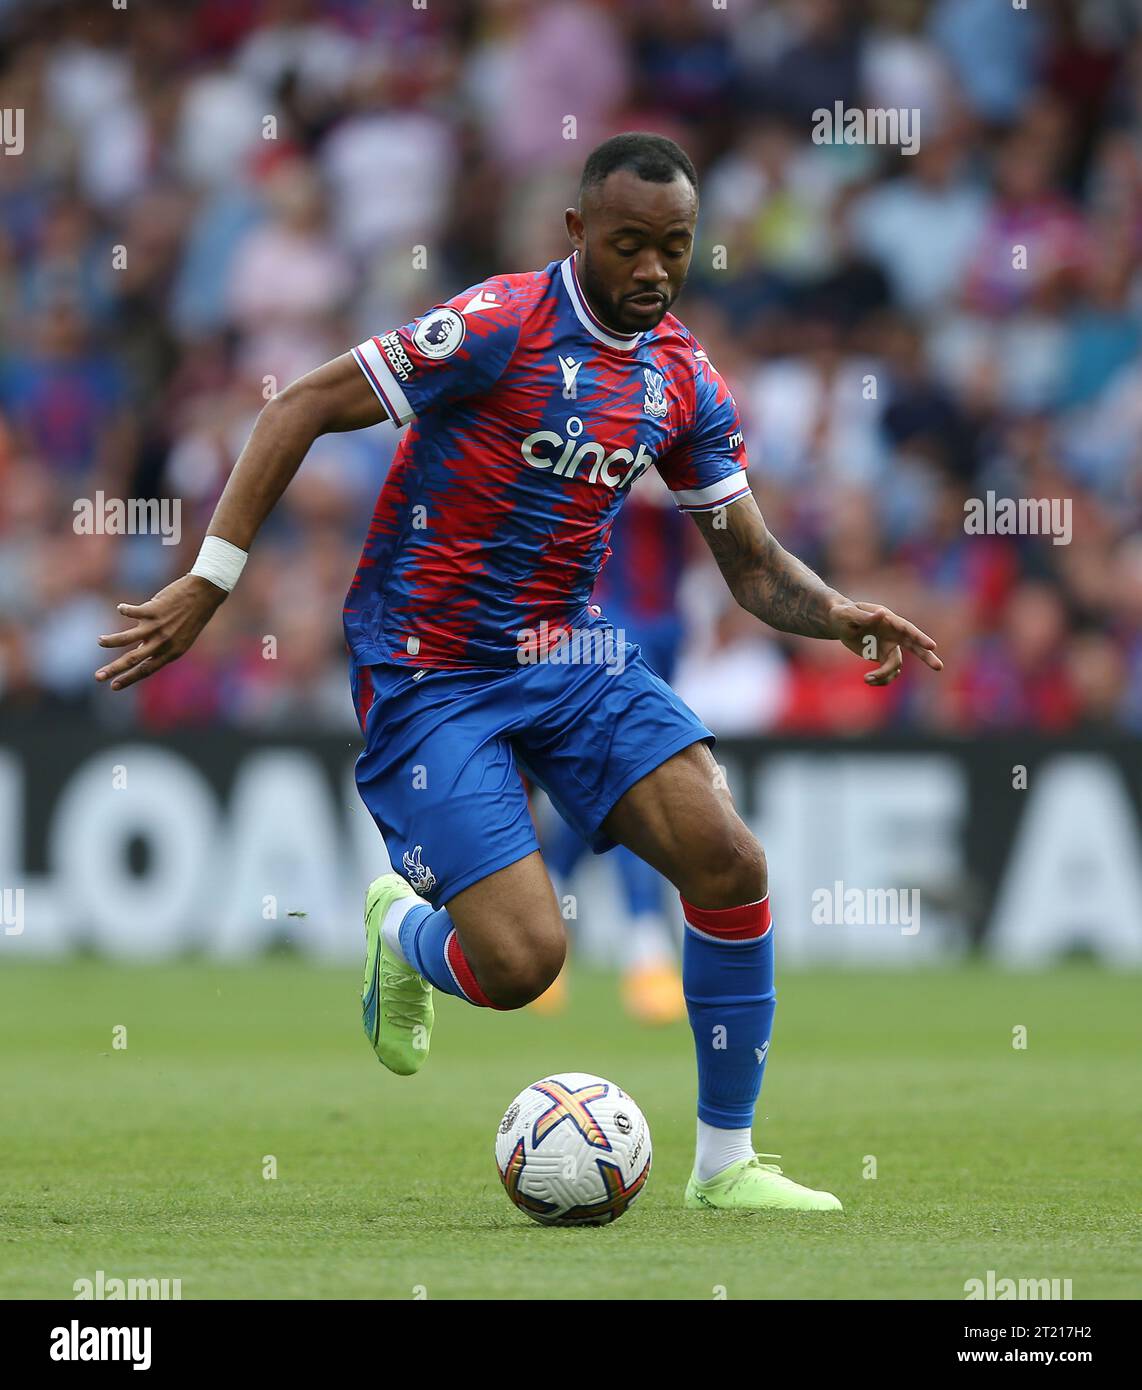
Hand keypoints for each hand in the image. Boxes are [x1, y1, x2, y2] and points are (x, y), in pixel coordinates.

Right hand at [95, 574, 226, 690]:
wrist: (205, 594)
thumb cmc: (193, 615)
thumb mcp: (181, 637)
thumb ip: (161, 645)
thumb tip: (139, 647)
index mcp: (172, 652)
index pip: (146, 671)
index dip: (129, 679)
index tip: (114, 687)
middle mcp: (164, 642)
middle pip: (134, 660)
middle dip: (114, 670)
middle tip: (97, 677)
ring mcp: (158, 626)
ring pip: (128, 638)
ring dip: (111, 641)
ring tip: (100, 641)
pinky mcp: (154, 609)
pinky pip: (133, 612)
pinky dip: (124, 609)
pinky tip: (120, 608)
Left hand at [827, 599, 942, 685]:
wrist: (839, 622)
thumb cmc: (842, 613)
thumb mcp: (847, 613)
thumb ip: (862, 615)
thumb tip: (882, 613)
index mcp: (887, 619)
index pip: (907, 628)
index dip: (920, 637)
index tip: (932, 646)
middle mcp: (893, 633)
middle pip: (914, 645)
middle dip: (926, 656)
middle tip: (939, 667)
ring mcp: (889, 645)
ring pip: (896, 665)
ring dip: (885, 675)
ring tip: (867, 679)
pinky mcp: (882, 656)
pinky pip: (888, 672)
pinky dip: (881, 679)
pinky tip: (869, 680)